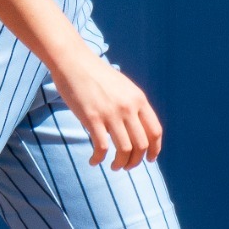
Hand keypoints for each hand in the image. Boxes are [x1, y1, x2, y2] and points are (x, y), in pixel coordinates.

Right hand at [51, 48, 163, 170]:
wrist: (73, 61)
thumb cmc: (96, 74)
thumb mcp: (123, 86)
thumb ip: (133, 104)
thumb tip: (138, 127)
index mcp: (138, 99)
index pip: (155, 131)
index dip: (155, 150)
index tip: (149, 159)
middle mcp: (128, 107)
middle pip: (141, 145)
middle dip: (136, 161)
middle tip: (127, 166)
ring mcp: (111, 113)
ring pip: (124, 150)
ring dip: (120, 164)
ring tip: (114, 167)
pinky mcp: (92, 118)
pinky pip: (102, 148)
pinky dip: (98, 159)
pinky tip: (93, 161)